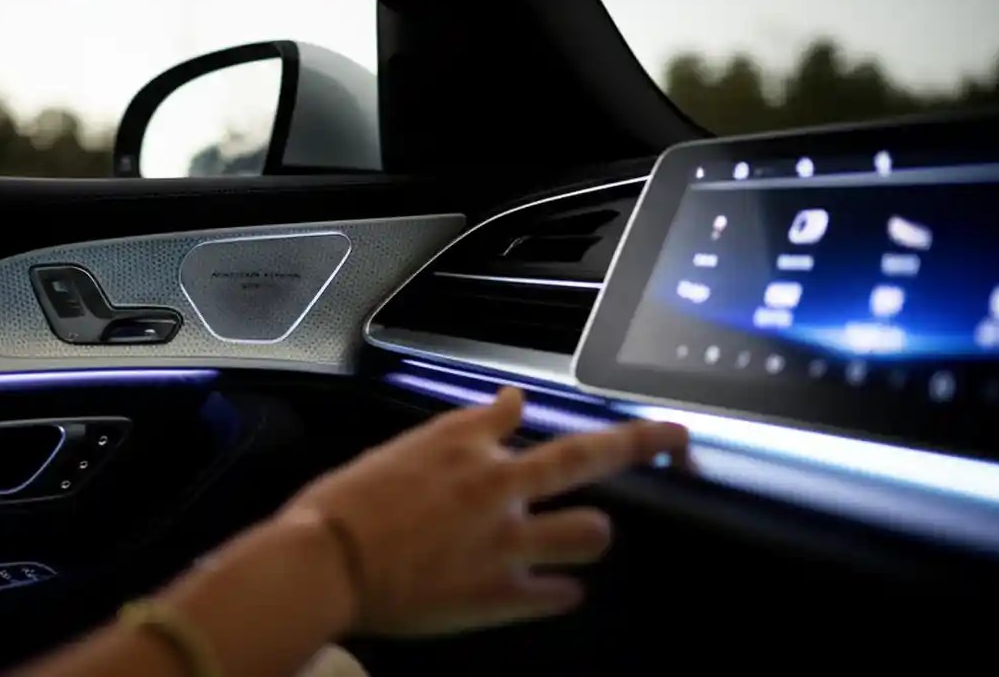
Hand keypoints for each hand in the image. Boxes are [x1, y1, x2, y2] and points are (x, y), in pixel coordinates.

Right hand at [281, 387, 688, 636]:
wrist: (325, 562)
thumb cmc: (342, 506)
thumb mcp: (395, 450)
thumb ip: (456, 431)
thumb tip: (505, 405)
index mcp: (462, 442)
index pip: (520, 412)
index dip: (531, 407)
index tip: (553, 409)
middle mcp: (497, 482)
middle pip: (587, 453)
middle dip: (641, 442)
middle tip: (673, 437)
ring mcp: (506, 539)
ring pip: (589, 531)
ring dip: (590, 532)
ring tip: (585, 536)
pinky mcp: (501, 592)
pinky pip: (558, 593)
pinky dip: (559, 592)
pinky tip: (557, 592)